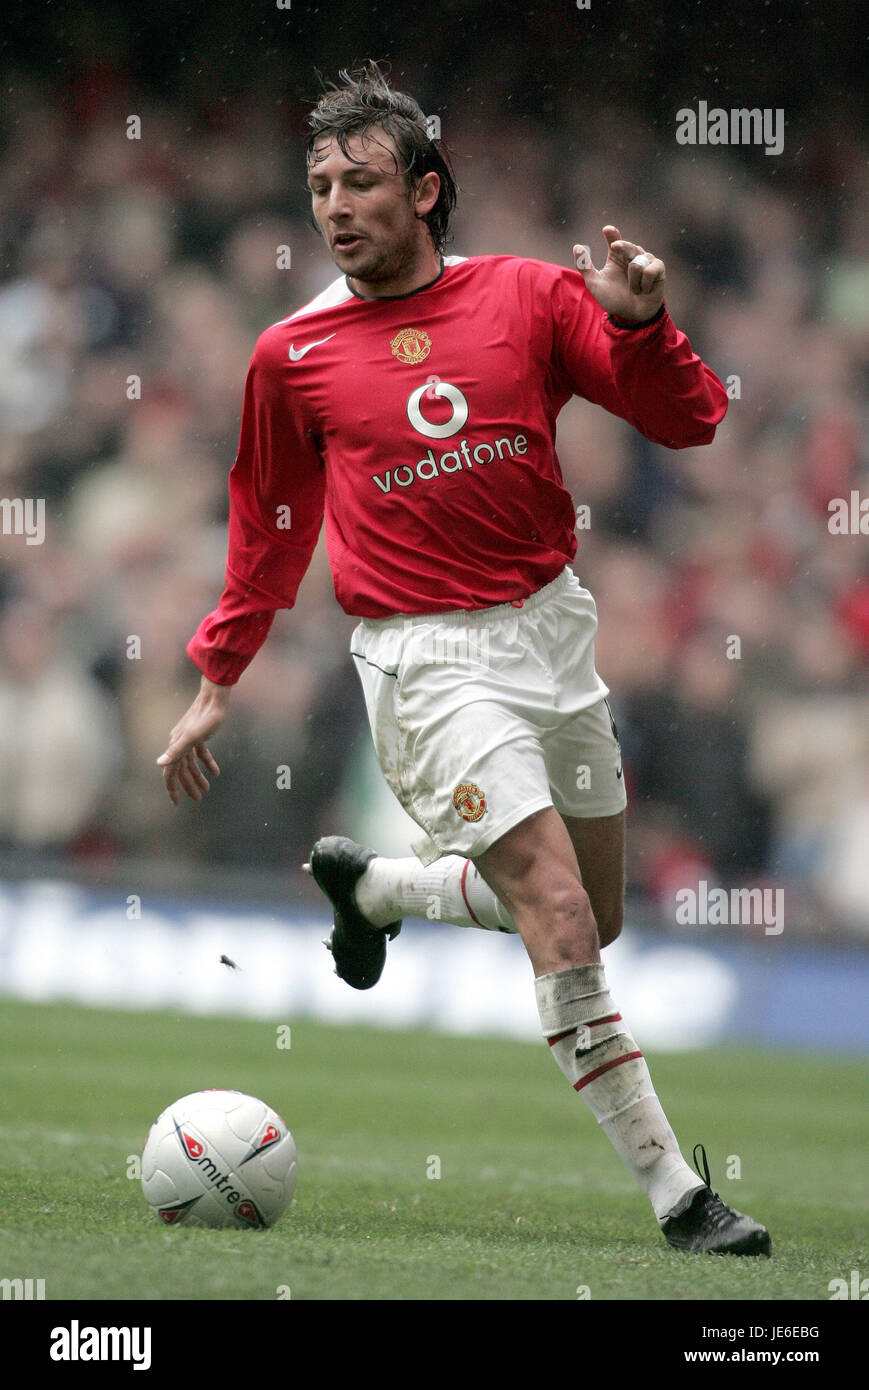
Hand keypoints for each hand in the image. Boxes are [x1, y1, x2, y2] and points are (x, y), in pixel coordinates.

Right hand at [157, 676, 229, 804]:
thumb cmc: (206, 717)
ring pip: (191, 763)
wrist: (214, 697)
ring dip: (198, 776)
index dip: (172, 788)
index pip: (170, 772)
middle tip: (197, 799)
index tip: (177, 802)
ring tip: (207, 789)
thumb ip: (177, 751)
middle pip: (181, 770)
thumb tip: (159, 763)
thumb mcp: (193, 737)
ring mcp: (188, 739)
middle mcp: (178, 743)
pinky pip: (201, 753)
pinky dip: (207, 763)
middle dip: (188, 785)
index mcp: (175, 746)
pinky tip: (216, 773)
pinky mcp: (199, 735)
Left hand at [573, 225, 665, 322]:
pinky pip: (649, 270)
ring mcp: (646, 259)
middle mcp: (631, 254)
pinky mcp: (658, 268)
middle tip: (614, 247)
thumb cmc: (613, 299)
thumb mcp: (595, 284)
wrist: (631, 315)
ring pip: (638, 262)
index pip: (614, 239)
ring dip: (633, 281)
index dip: (612, 234)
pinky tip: (645, 290)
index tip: (607, 230)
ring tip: (634, 290)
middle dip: (622, 246)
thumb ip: (585, 267)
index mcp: (616, 256)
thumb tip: (576, 246)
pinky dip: (644, 284)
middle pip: (627, 245)